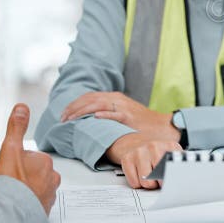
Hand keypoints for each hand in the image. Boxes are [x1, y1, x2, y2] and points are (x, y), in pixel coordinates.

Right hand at [0, 104, 61, 214]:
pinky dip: (28, 201)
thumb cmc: (13, 183)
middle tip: (9, 183)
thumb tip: (22, 106)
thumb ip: (17, 127)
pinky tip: (19, 203)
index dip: (15, 163)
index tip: (9, 170)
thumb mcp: (11, 150)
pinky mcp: (46, 208)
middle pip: (32, 172)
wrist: (13, 213)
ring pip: (33, 186)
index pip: (28, 158)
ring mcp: (50, 193)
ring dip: (24, 189)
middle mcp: (52, 177)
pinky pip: (35, 201)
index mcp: (45, 161)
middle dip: (21, 176)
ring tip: (13, 194)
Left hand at [61, 91, 176, 139]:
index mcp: (114, 97)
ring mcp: (123, 107)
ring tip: (70, 119)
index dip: (75, 104)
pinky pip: (114, 114)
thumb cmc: (141, 122)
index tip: (64, 113)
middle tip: (62, 118)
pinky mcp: (129, 117)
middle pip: (90, 99)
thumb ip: (108, 112)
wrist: (161, 126)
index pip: (90, 96)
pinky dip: (104, 114)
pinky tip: (95, 117)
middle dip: (73, 108)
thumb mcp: (122, 112)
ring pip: (98, 105)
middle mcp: (117, 99)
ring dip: (82, 111)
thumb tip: (89, 119)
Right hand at [105, 133, 180, 188]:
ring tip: (150, 176)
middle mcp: (154, 147)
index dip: (175, 180)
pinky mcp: (127, 159)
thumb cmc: (156, 152)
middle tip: (160, 179)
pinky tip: (139, 175)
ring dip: (149, 184)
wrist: (136, 140)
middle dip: (161, 183)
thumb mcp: (172, 153)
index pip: (176, 168)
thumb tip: (185, 181)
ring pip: (146, 183)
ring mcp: (139, 152)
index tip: (174, 185)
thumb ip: (179, 165)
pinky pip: (134, 183)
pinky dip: (137, 183)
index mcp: (169, 145)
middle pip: (161, 179)